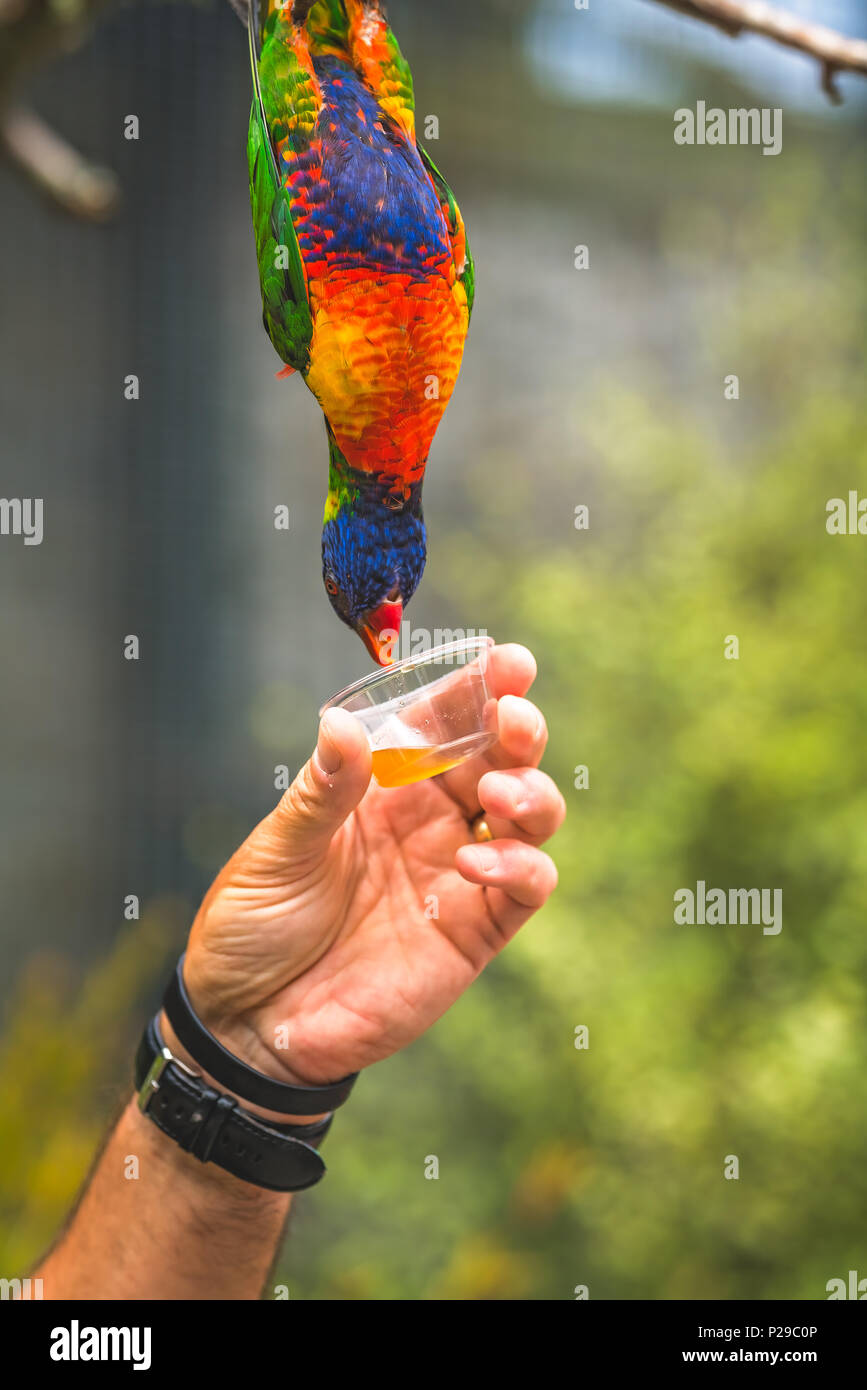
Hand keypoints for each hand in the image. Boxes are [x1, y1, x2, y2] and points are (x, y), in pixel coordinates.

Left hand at [174, 644, 563, 1090]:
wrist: (249, 1022)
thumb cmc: (255, 924)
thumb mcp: (278, 848)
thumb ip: (323, 790)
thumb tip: (341, 721)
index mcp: (386, 786)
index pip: (447, 721)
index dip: (482, 688)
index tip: (506, 662)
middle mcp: (432, 820)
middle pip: (502, 759)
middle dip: (520, 730)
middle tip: (515, 718)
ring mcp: (458, 873)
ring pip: (531, 816)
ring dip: (532, 793)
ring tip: (497, 794)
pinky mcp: (474, 931)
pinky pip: (526, 887)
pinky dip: (520, 865)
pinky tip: (477, 860)